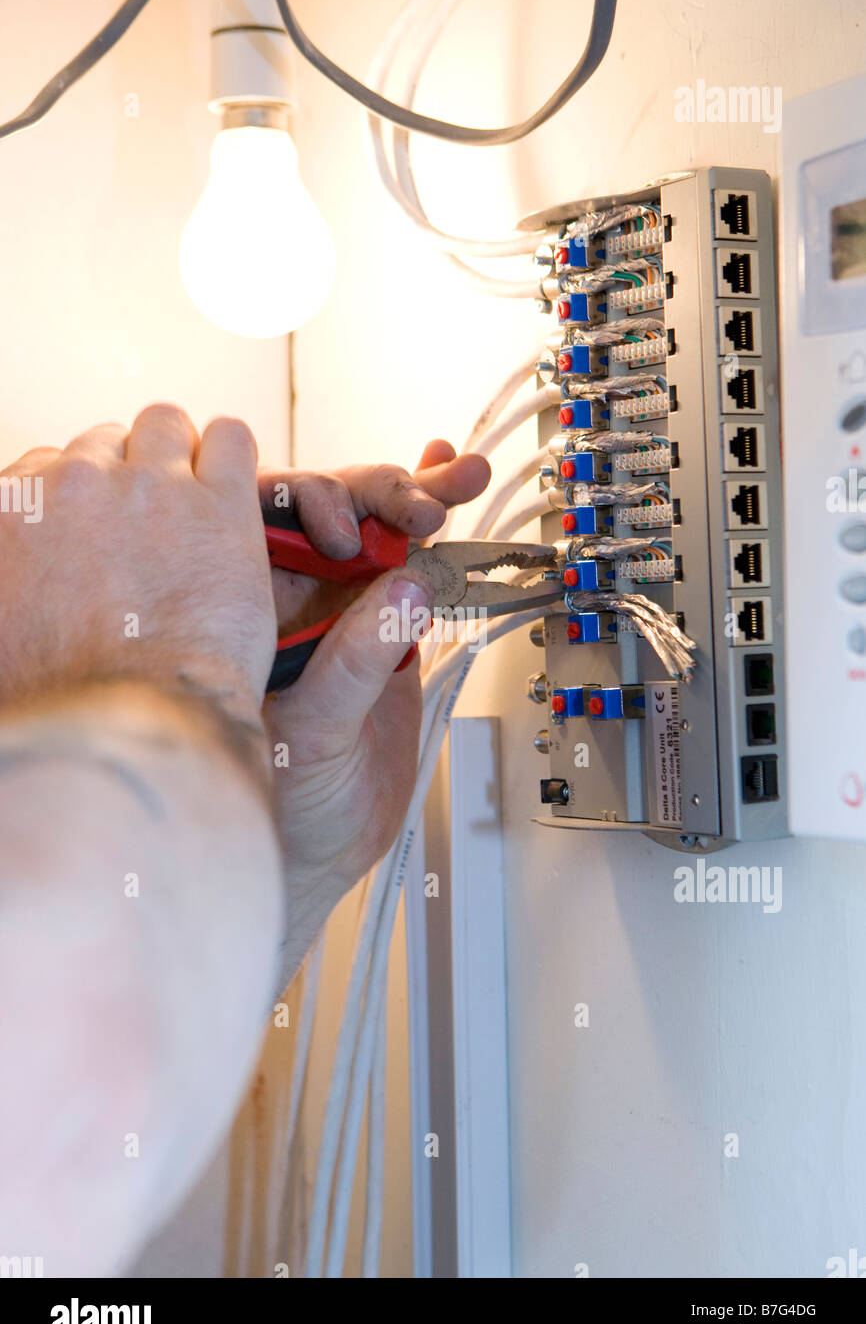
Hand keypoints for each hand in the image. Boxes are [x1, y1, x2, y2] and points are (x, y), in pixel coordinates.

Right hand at [0, 405, 275, 724]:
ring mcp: (148, 486)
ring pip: (164, 425)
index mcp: (8, 513)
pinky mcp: (220, 504)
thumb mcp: (1, 643)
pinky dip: (233, 458)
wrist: (132, 728)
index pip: (42, 472)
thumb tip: (17, 597)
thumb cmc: (63, 706)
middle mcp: (70, 484)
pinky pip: (233, 437)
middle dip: (126, 480)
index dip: (77, 507)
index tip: (99, 541)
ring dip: (177, 458)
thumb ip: (9, 597)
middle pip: (102, 445)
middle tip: (152, 533)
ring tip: (195, 510)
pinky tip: (235, 498)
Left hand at [260, 441, 489, 927]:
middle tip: (424, 507)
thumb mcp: (313, 731)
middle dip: (380, 494)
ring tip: (460, 477)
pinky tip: (446, 479)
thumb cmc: (279, 796)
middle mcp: (290, 593)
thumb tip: (407, 589)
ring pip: (376, 528)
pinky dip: (429, 520)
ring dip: (418, 494)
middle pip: (334, 511)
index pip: (266, 518)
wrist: (318, 846)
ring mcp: (340, 603)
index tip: (346, 530)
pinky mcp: (387, 622)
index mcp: (244, 604)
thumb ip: (355, 660)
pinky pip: (409, 561)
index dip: (310, 502)